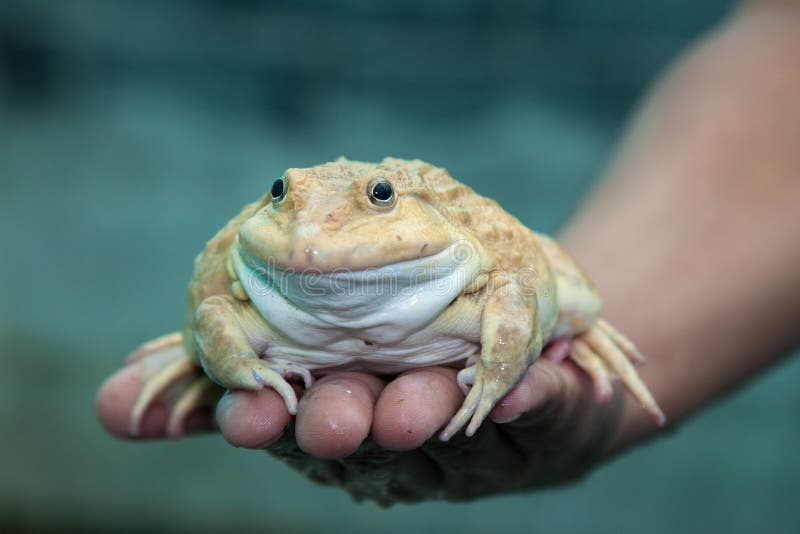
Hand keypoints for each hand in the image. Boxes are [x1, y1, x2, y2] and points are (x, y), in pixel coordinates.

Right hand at [97, 350, 623, 504]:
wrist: (520, 340)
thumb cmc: (399, 342)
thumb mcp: (303, 340)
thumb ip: (219, 363)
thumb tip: (109, 396)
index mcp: (340, 402)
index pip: (294, 417)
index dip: (265, 417)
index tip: (242, 414)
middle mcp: (402, 426)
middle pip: (369, 432)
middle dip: (345, 423)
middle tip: (328, 420)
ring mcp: (480, 428)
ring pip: (456, 428)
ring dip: (434, 412)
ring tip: (419, 405)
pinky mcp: (550, 411)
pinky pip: (548, 406)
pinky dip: (541, 393)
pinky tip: (538, 382)